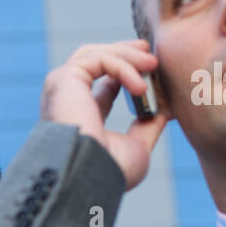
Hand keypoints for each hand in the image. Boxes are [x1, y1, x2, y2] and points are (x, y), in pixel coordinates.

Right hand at [40, 39, 169, 189]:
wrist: (88, 175)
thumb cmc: (108, 170)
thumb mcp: (137, 147)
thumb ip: (147, 127)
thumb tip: (163, 112)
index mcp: (80, 115)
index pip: (101, 84)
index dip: (126, 72)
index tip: (151, 68)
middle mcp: (66, 99)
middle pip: (94, 60)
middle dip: (124, 51)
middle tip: (150, 52)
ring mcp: (61, 88)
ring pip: (95, 54)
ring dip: (127, 55)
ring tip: (153, 64)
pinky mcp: (64, 79)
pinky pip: (99, 60)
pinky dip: (123, 67)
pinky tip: (140, 87)